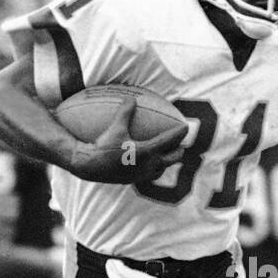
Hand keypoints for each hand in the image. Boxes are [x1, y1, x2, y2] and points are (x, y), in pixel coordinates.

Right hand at [71, 95, 187, 183]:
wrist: (90, 167)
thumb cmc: (103, 146)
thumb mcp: (115, 127)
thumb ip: (125, 112)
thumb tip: (131, 97)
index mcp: (147, 151)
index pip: (170, 141)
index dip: (180, 133)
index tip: (186, 127)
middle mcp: (149, 165)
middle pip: (173, 158)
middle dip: (179, 150)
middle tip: (181, 144)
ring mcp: (142, 175)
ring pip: (162, 169)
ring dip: (167, 162)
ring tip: (167, 156)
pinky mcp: (135, 180)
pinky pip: (150, 175)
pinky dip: (154, 168)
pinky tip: (148, 164)